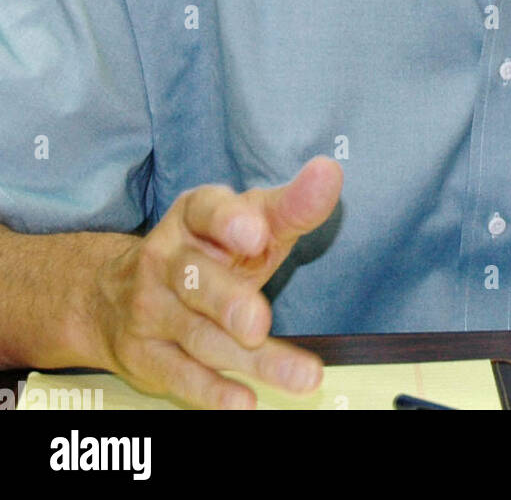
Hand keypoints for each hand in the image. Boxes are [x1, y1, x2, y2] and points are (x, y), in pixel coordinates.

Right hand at [92, 155, 342, 408]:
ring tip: (300, 375)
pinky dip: (212, 391)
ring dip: (249, 358)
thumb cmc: (209, 252)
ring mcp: (152, 309)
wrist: (116, 295)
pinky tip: (244, 401)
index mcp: (193, 216)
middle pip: (195, 279)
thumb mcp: (248, 223)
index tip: (257, 233)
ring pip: (199, 335)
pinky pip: (181, 375)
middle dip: (228, 301)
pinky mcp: (147, 355)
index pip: (207, 211)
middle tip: (259, 322)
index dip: (230, 221)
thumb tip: (329, 174)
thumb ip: (291, 206)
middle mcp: (166, 259)